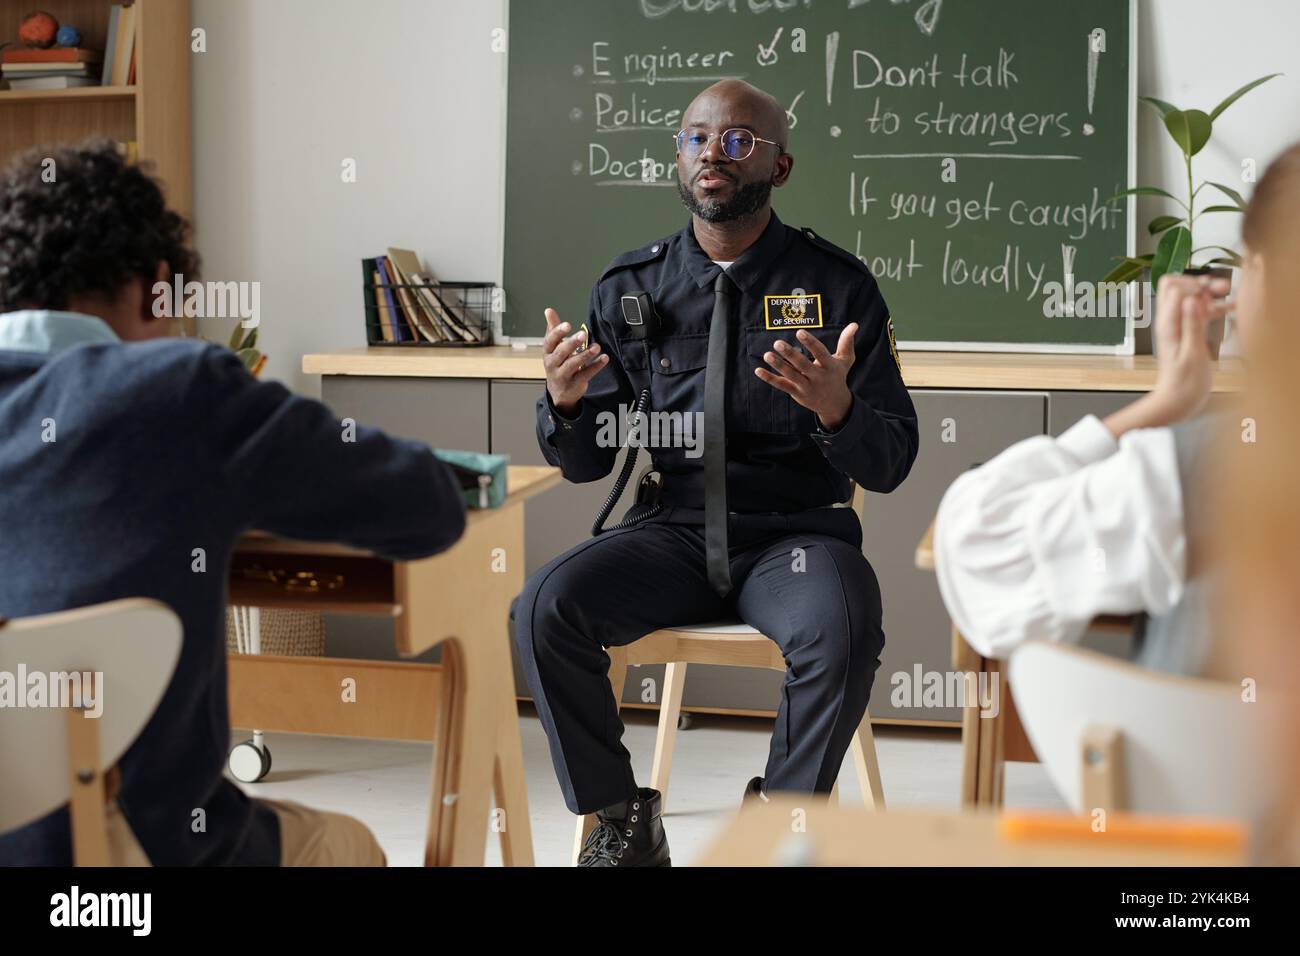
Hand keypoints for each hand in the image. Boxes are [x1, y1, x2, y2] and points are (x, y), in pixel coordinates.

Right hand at [543, 308, 606, 415]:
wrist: (559, 393)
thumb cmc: (557, 364)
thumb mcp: (553, 347)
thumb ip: (553, 329)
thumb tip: (548, 310)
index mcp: (548, 352)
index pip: (550, 341)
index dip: (558, 332)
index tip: (567, 324)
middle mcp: (553, 364)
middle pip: (561, 353)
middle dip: (572, 343)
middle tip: (583, 334)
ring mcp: (563, 375)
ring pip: (573, 364)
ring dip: (585, 355)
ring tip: (596, 346)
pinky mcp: (575, 383)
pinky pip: (586, 374)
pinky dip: (595, 366)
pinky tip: (604, 358)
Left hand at [755, 324, 857, 430]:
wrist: (834, 404)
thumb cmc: (837, 376)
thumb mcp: (845, 360)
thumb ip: (847, 342)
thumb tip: (854, 324)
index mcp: (829, 366)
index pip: (819, 353)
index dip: (810, 343)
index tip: (799, 332)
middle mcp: (817, 377)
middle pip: (802, 365)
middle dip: (790, 354)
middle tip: (777, 343)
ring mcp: (806, 386)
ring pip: (790, 376)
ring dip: (778, 365)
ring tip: (767, 354)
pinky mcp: (796, 393)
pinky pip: (781, 385)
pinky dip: (769, 378)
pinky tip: (758, 370)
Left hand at [1103, 274, 1230, 437]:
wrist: (1177, 402)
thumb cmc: (1183, 384)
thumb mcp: (1192, 354)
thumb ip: (1192, 325)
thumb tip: (1192, 299)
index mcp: (1168, 324)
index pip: (1173, 287)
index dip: (1193, 285)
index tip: (1209, 296)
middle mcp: (1170, 321)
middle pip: (1178, 287)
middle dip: (1199, 283)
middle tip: (1220, 290)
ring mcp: (1178, 326)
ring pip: (1190, 297)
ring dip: (1208, 294)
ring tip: (1227, 295)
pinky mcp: (1188, 332)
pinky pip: (1199, 312)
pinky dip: (1213, 307)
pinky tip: (1231, 308)